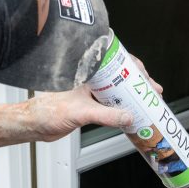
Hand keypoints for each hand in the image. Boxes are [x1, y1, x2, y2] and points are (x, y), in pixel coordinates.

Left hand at [24, 55, 163, 141]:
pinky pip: (111, 103)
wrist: (34, 125)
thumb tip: (128, 117)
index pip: (116, 63)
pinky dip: (122, 107)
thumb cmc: (48, 111)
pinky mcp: (89, 105)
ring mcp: (90, 92)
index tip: (147, 79)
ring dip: (132, 96)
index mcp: (87, 72)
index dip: (135, 69)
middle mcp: (90, 79)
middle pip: (120, 76)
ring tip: (147, 102)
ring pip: (117, 90)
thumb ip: (106, 115)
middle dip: (138, 83)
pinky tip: (131, 113)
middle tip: (153, 92)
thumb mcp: (82, 113)